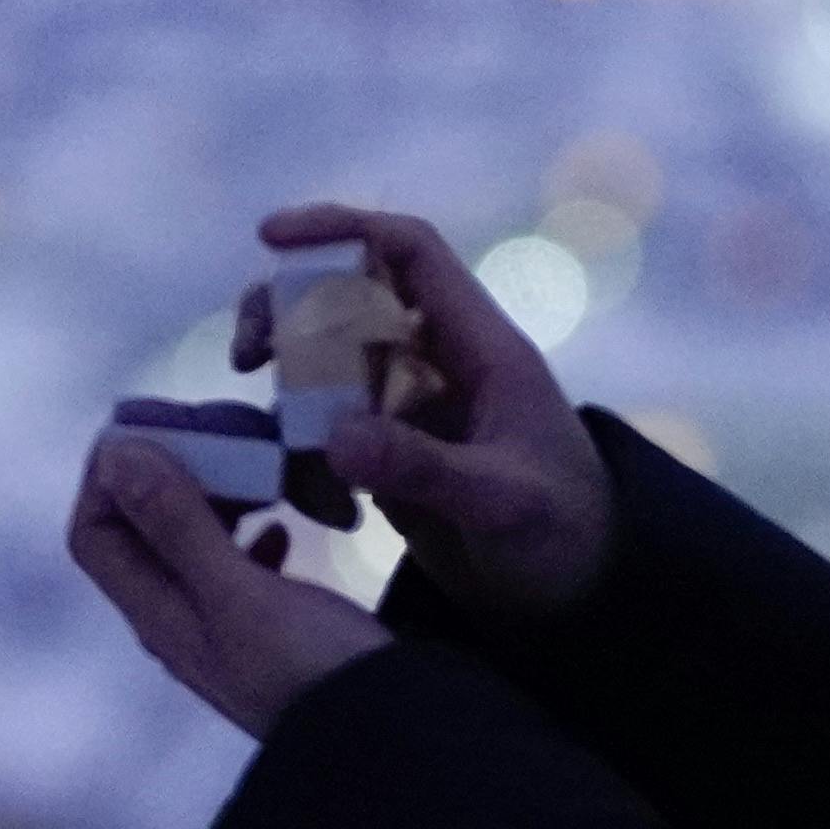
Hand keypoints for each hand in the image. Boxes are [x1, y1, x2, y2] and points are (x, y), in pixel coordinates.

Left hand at [68, 433, 390, 739]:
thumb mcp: (240, 592)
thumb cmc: (308, 669)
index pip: (95, 531)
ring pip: (194, 540)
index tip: (160, 428)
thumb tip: (116, 455)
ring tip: (261, 471)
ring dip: (217, 494)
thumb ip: (179, 525)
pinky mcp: (267, 628)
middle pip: (143, 529)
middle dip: (173, 473)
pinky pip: (240, 562)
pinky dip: (255, 528)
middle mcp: (179, 620)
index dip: (111, 474)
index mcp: (158, 613)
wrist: (380, 742)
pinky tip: (287, 519)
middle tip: (224, 437)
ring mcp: (223, 626)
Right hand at [240, 203, 616, 622]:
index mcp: (481, 346)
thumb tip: (335, 436)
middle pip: (351, 298)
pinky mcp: (391, 454)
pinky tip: (319, 505)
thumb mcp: (503, 504)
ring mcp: (411, 409)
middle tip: (248, 356)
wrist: (581, 599)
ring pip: (329, 365)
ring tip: (274, 443)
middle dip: (290, 311)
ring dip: (292, 392)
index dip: (344, 229)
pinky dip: (307, 455)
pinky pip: (328, 431)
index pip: (411, 252)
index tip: (271, 238)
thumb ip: (424, 468)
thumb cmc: (565, 536)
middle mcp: (439, 363)